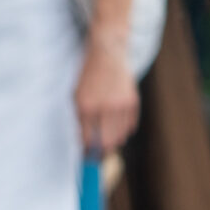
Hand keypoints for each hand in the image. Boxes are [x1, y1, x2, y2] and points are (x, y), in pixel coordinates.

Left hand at [74, 36, 138, 154]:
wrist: (107, 51)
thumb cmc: (89, 76)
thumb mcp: (77, 95)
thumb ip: (80, 120)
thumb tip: (86, 145)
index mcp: (86, 106)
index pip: (88, 140)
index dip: (88, 153)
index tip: (88, 158)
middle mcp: (103, 106)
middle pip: (106, 143)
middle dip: (102, 154)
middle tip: (99, 157)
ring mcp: (120, 104)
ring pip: (119, 137)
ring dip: (113, 143)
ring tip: (108, 141)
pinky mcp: (132, 100)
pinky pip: (129, 126)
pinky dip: (124, 131)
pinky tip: (118, 127)